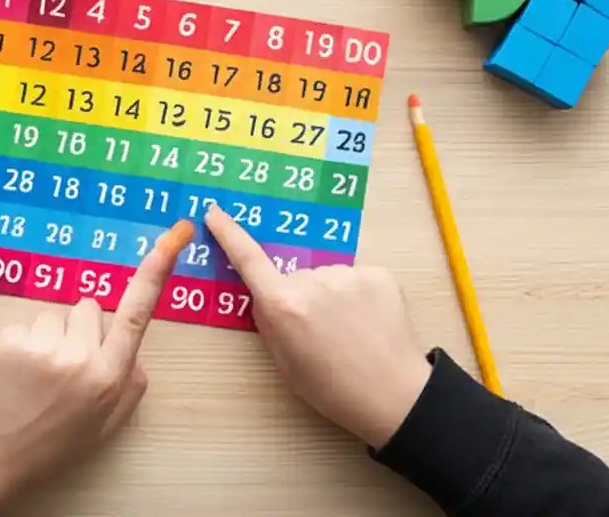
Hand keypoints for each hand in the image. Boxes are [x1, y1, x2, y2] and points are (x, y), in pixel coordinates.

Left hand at [0, 221, 192, 515]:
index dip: (156, 271)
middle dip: (81, 328)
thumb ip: (129, 384)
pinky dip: (21, 344)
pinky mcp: (7, 339)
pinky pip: (24, 324)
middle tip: (64, 368)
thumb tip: (133, 350)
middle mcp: (79, 357)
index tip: (172, 236)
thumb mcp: (106, 426)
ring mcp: (41, 346)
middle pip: (90, 308)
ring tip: (35, 375)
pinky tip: (13, 375)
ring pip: (55, 314)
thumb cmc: (51, 444)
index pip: (138, 313)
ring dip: (49, 335)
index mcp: (109, 377)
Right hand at [205, 205, 430, 448]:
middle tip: (319, 332)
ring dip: (330, 295)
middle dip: (299, 296)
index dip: (229, 233)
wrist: (393, 396)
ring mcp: (348, 274)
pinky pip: (355, 278)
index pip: (248, 259)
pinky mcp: (378, 274)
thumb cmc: (331, 388)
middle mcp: (313, 281)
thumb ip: (269, 321)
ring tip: (349, 331)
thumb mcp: (284, 362)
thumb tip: (264, 294)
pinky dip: (357, 295)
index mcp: (283, 305)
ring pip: (326, 277)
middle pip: (295, 277)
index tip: (215, 212)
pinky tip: (369, 322)